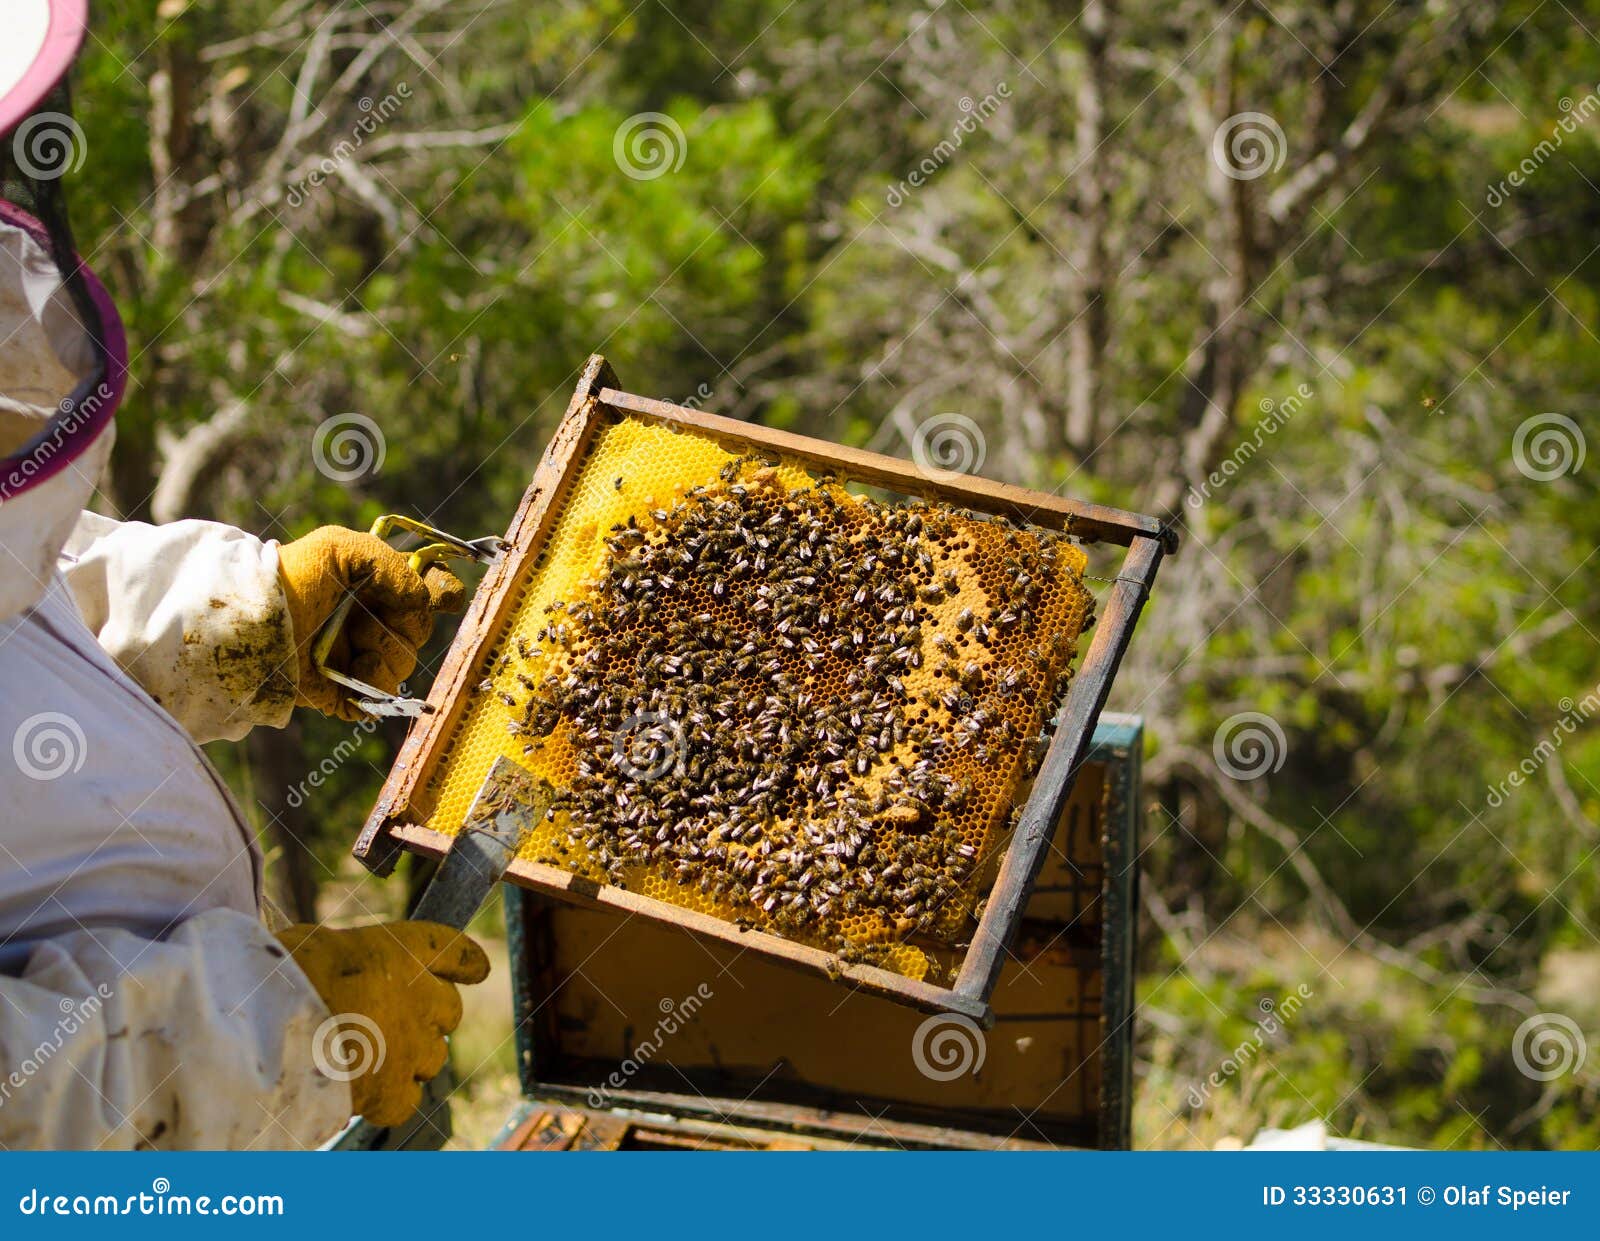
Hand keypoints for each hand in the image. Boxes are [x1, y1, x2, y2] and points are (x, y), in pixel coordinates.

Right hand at [275, 921, 489, 1127]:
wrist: (265, 1024)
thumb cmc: (279, 975)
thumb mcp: (316, 944)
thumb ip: (348, 961)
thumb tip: (342, 980)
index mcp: (405, 950)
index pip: (456, 951)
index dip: (467, 962)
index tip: (476, 970)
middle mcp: (422, 996)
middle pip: (448, 1011)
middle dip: (426, 1018)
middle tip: (388, 1024)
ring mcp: (413, 1047)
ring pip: (431, 1057)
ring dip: (409, 1059)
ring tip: (366, 1059)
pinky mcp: (392, 1091)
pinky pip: (406, 1100)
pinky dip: (389, 1100)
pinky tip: (363, 1095)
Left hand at [277, 526, 465, 719]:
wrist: (254, 622)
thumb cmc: (292, 576)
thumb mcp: (341, 549)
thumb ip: (394, 566)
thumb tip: (425, 602)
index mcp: (379, 587)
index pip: (432, 590)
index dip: (445, 593)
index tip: (442, 598)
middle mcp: (375, 621)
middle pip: (420, 633)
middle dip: (397, 630)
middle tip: (359, 624)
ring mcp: (361, 657)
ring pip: (402, 668)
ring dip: (381, 662)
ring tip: (350, 656)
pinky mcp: (344, 691)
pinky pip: (377, 703)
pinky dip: (368, 694)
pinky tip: (349, 679)